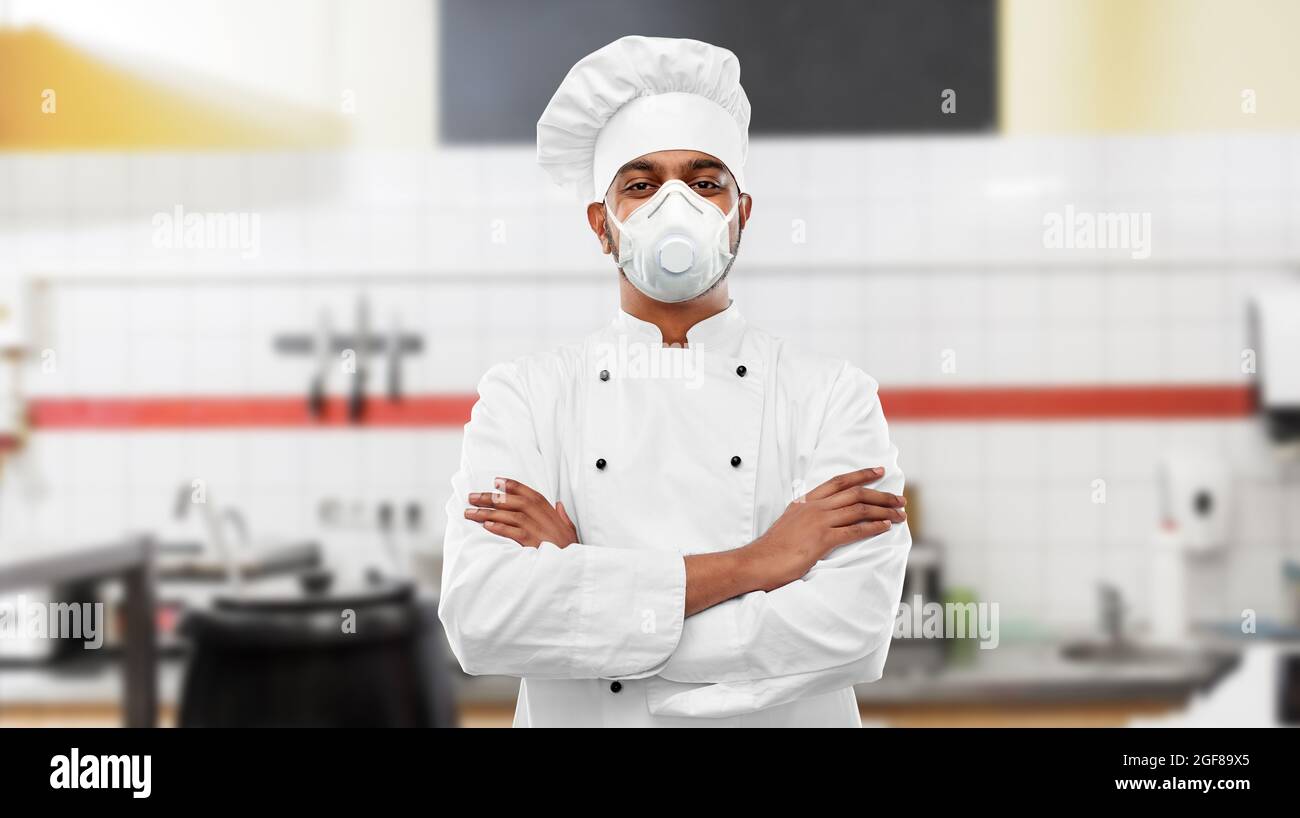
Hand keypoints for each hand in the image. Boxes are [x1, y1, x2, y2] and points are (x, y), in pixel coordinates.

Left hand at [465, 478, 577, 548]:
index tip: (496, 481)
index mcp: (551, 514)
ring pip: (510, 516)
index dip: (513, 486)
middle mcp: (544, 519)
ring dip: (488, 513)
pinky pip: (514, 533)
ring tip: (470, 512)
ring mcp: (539, 532)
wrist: (576, 569)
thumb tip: (559, 505)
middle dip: (492, 498)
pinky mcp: (534, 546)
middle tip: (472, 497)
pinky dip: (499, 528)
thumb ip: (563, 517)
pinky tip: (486, 525)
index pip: (530, 494)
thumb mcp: (570, 531)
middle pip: (515, 502)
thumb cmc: (571, 551)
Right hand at [741, 467, 903, 591]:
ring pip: (858, 510)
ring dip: (883, 511)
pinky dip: (873, 527)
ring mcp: (818, 522)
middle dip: (881, 494)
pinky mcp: (821, 540)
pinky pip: (854, 531)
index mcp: (805, 501)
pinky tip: (885, 528)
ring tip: (900, 515)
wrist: (757, 561)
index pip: (838, 482)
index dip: (861, 475)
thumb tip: (820, 517)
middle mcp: (814, 507)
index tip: (879, 471)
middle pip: (855, 493)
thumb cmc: (773, 548)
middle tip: (900, 499)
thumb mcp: (789, 523)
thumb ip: (805, 515)